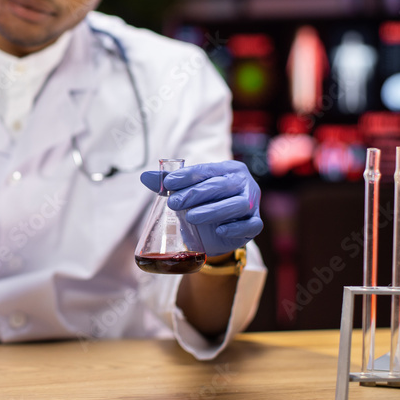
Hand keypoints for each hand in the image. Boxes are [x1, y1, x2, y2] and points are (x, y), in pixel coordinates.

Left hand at [140, 161, 261, 256]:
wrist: (220, 229)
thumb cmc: (204, 202)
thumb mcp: (187, 191)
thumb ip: (168, 183)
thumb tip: (143, 177)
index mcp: (229, 169)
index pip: (207, 170)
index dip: (188, 176)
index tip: (168, 183)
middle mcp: (244, 183)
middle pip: (221, 186)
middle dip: (196, 194)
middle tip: (174, 203)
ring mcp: (252, 204)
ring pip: (237, 205)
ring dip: (213, 211)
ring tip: (191, 217)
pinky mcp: (255, 224)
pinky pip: (250, 225)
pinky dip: (235, 228)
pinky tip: (219, 230)